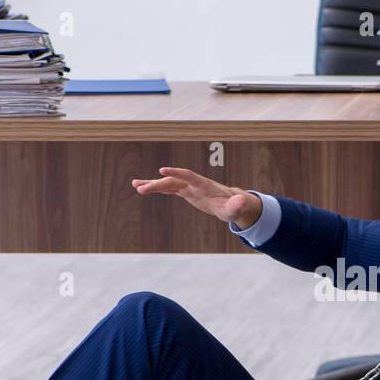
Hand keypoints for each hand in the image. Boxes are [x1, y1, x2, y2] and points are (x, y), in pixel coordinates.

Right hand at [130, 167, 261, 227]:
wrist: (232, 203)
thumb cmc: (233, 207)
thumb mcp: (236, 209)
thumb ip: (237, 205)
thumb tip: (243, 201)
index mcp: (204, 186)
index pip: (188, 176)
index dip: (176, 173)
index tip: (162, 170)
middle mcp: (194, 184)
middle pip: (173, 181)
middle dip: (157, 184)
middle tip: (140, 188)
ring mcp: (188, 187)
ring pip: (168, 184)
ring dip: (152, 184)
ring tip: (135, 185)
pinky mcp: (185, 191)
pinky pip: (168, 189)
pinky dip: (156, 189)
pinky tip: (142, 189)